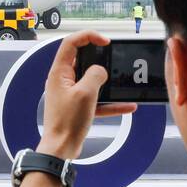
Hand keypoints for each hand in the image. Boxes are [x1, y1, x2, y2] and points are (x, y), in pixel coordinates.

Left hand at [38, 30, 135, 157]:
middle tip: (114, 60)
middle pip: (82, 60)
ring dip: (108, 82)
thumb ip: (96, 75)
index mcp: (59, 72)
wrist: (61, 149)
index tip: (105, 41)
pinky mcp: (77, 107)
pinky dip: (110, 102)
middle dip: (100, 59)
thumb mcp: (86, 93)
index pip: (71, 43)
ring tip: (122, 82)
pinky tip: (127, 106)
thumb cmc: (67, 122)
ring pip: (92, 81)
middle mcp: (62, 80)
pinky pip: (96, 100)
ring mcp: (70, 94)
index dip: (88, 37)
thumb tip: (101, 70)